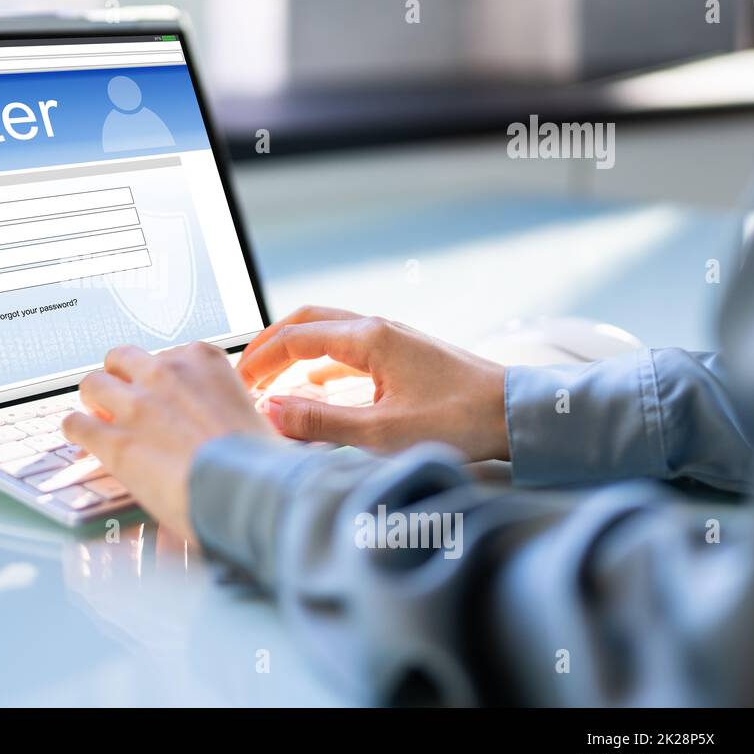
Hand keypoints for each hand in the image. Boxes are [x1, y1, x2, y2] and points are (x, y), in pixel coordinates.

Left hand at [61, 341, 276, 543]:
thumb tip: (223, 428)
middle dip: (119, 377)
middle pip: (122, 358)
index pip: (170, 354)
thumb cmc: (262, 463)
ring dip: (95, 400)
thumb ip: (227, 408)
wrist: (249, 491)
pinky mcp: (115, 441)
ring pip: (93, 383)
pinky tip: (82, 439)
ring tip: (97, 415)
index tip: (161, 392)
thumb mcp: (253, 416)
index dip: (161, 376)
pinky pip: (77, 424)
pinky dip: (77, 431)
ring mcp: (137, 405)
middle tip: (122, 399)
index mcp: (204, 361)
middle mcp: (166, 373)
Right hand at [237, 306, 508, 460]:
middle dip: (270, 346)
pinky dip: (321, 363)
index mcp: (367, 338)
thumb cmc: (457, 421)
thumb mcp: (380, 432)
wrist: (517, 414)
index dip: (258, 361)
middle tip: (247, 375)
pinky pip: (348, 349)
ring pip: (327, 333)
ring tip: (274, 382)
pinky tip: (317, 387)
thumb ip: (320, 422)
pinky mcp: (404, 355)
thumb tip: (270, 412)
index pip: (293, 338)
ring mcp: (392, 339)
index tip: (237, 386)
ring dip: (295, 352)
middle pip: (306, 321)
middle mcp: (376, 329)